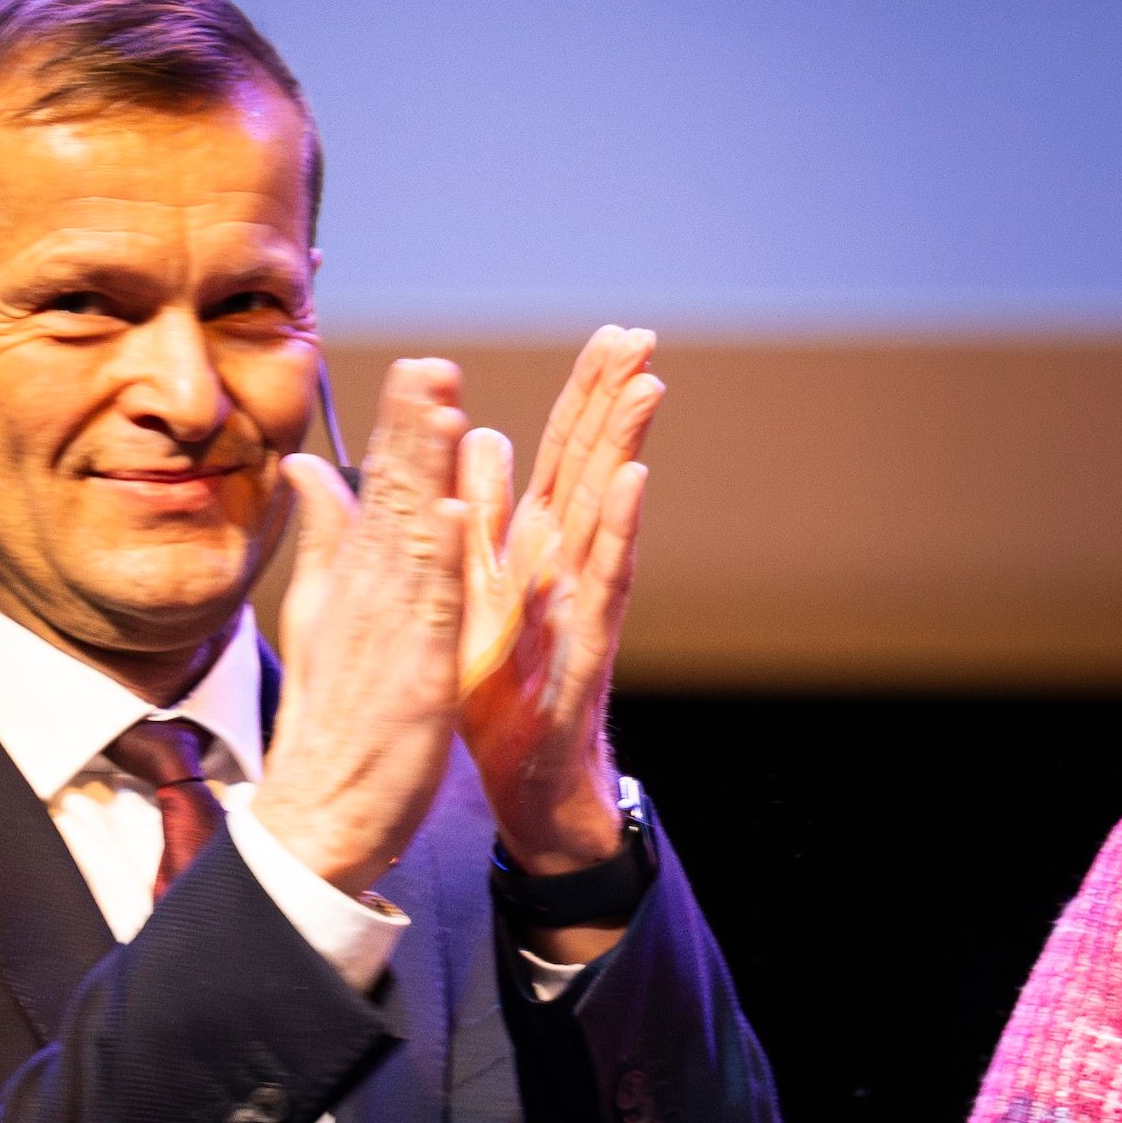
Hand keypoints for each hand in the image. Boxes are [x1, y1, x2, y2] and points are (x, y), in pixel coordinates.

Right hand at [255, 359, 479, 900]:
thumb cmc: (335, 721)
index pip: (381, 490)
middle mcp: (367, 598)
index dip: (403, 427)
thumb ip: (324, 542)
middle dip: (412, 426)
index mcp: (356, 583)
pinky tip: (454, 513)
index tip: (423, 366)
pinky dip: (439, 561)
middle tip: (432, 359)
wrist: (319, 818)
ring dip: (427, 472)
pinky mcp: (413, 678)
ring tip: (445, 408)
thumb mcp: (324, 618)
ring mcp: (389, 636)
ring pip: (411, 538)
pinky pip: (428, 611)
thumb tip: (310, 469)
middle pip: (392, 498)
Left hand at [457, 328, 659, 920]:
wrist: (526, 787)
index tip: (610, 335)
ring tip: (647, 385)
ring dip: (626, 448)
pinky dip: (618, 531)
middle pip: (593, 470)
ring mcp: (583, 607)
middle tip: (640, 336)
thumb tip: (474, 438)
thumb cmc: (505, 694)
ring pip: (607, 514)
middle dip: (615, 402)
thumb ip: (476, 517)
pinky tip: (633, 484)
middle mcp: (570, 568)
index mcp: (538, 550)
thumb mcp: (475, 590)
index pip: (562, 457)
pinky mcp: (584, 651)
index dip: (585, 397)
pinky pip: (603, 584)